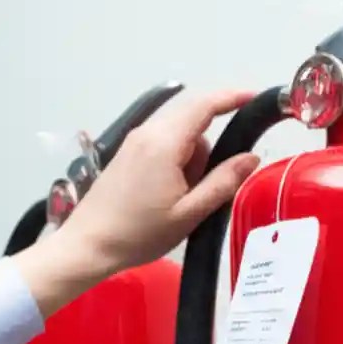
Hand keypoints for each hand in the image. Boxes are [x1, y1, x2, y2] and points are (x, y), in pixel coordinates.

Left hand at [13, 89, 260, 317]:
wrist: (87, 246)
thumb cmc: (139, 234)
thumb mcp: (189, 213)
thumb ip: (223, 182)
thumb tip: (251, 156)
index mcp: (164, 142)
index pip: (204, 105)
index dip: (232, 98)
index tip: (255, 99)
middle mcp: (147, 133)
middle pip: (192, 120)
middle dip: (208, 148)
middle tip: (204, 187)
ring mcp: (133, 142)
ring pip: (178, 136)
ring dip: (190, 159)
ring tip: (180, 199)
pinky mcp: (125, 155)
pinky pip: (162, 146)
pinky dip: (174, 163)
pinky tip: (166, 195)